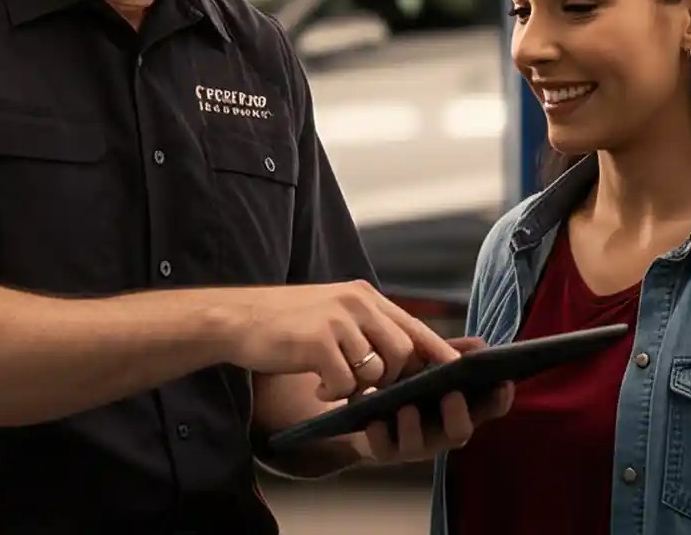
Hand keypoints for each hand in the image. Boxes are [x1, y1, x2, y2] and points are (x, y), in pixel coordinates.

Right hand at [221, 280, 460, 400]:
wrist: (236, 319)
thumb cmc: (286, 323)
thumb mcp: (333, 313)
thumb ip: (366, 328)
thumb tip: (403, 357)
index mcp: (363, 296)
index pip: (415, 326)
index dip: (437, 353)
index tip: (455, 373)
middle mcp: (356, 302)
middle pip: (403, 351)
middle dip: (392, 380)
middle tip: (363, 388)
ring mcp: (337, 320)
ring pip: (377, 369)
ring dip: (359, 388)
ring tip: (332, 385)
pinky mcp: (318, 341)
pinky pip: (345, 382)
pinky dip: (333, 394)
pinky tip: (315, 389)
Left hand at [360, 336, 514, 463]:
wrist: (364, 401)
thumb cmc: (408, 378)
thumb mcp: (430, 359)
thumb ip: (453, 350)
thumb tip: (480, 345)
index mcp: (462, 408)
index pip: (491, 408)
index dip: (500, 398)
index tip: (501, 382)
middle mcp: (444, 432)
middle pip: (461, 432)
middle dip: (458, 416)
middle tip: (452, 395)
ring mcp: (416, 445)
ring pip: (420, 445)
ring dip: (414, 428)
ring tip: (406, 408)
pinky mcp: (386, 451)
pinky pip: (385, 450)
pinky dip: (380, 436)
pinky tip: (375, 420)